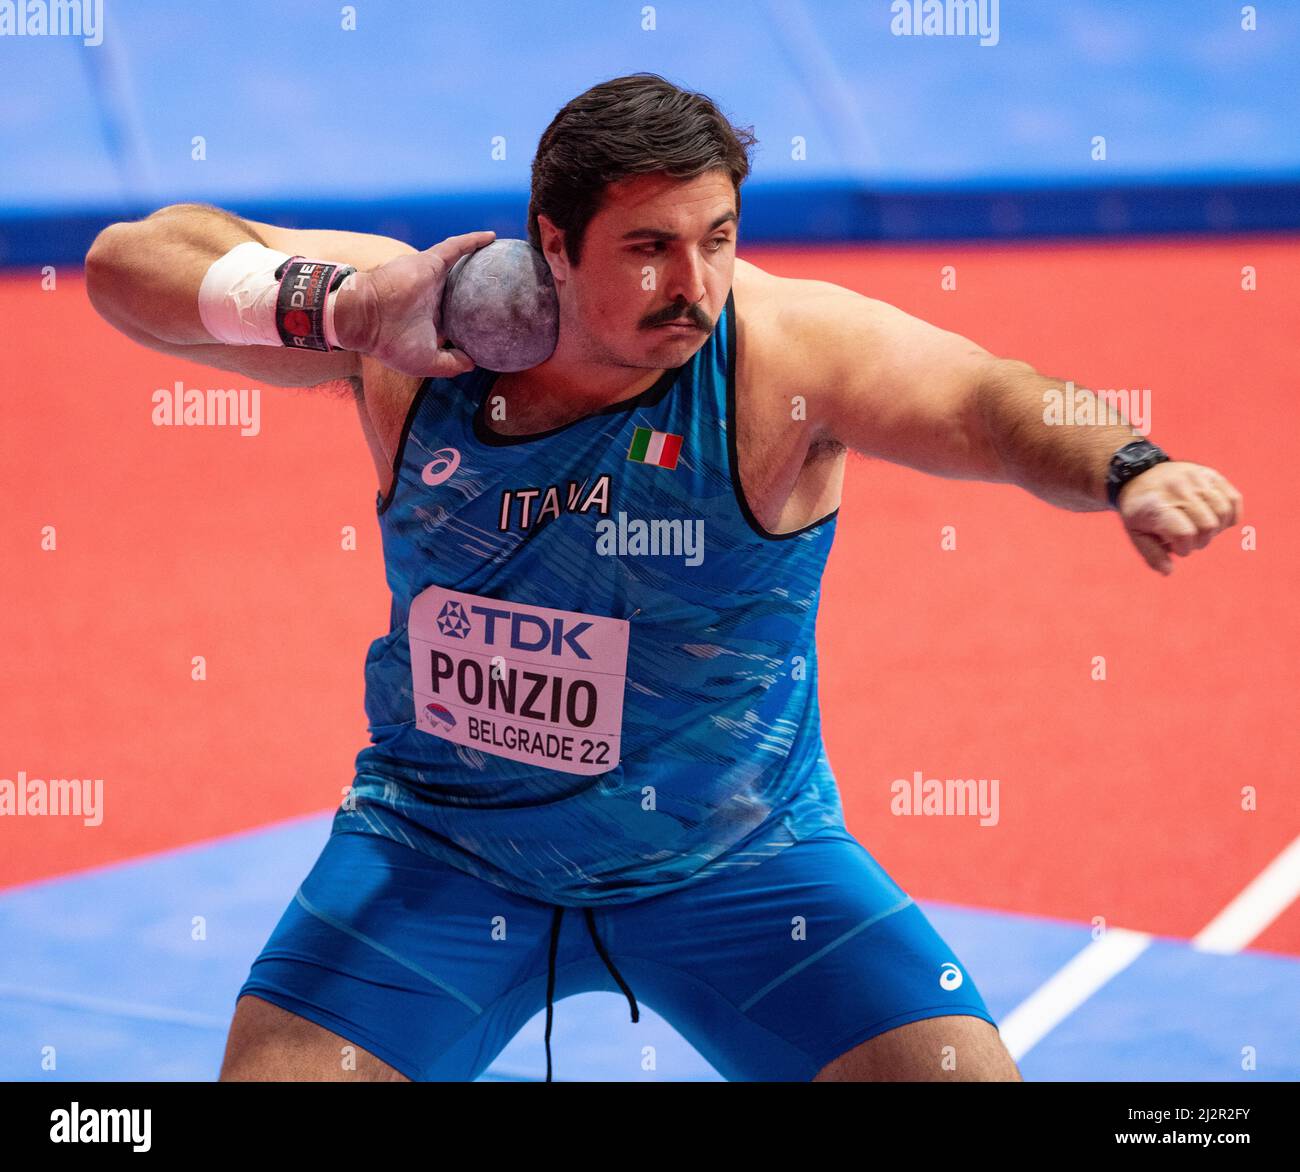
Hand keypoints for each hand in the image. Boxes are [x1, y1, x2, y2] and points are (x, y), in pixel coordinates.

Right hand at [334, 230, 495, 375]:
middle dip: (480, 290)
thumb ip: (450, 364)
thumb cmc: (391, 342)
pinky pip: (456, 247)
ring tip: (501, 258)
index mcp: (431, 320)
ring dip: (479, 260)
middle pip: (461, 291)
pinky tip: (491, 236)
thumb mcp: (426, 362)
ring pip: (461, 266)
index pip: (456, 318)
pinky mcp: (430, 262)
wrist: (366, 318)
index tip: (493, 325)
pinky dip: (472, 241)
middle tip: (505, 291)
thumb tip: (473, 362)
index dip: (472, 321)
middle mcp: (432, 298)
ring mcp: (431, 279)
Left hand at [1117, 461, 1242, 574]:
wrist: (1139, 475)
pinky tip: (1217, 521)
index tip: (1175, 547)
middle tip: (1188, 539)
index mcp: (1157, 505)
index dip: (1184, 548)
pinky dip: (1230, 516)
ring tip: (1201, 529)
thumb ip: (1152, 555)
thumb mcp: (1136, 534)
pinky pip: (1234, 499)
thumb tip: (1168, 571)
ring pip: (1223, 512)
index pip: (1184, 533)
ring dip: (1216, 529)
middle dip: (1201, 541)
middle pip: (1207, 525)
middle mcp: (1178, 488)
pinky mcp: (1211, 474)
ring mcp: (1196, 478)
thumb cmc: (1139, 510)